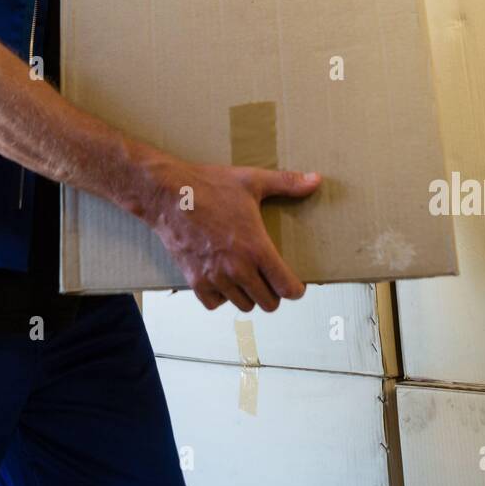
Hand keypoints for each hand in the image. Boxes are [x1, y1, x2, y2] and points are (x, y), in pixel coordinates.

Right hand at [143, 156, 321, 312]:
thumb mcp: (252, 181)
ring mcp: (215, 277)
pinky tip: (224, 280)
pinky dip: (222, 297)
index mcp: (256, 248)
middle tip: (270, 278)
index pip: (287, 288)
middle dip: (273, 293)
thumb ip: (287, 183)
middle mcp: (238, 268)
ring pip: (243, 305)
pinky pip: (215, 303)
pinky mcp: (195, 280)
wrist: (168, 194)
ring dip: (249, 295)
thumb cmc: (210, 186)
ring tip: (248, 278)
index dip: (296, 289)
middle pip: (268, 303)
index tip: (295, 284)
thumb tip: (316, 180)